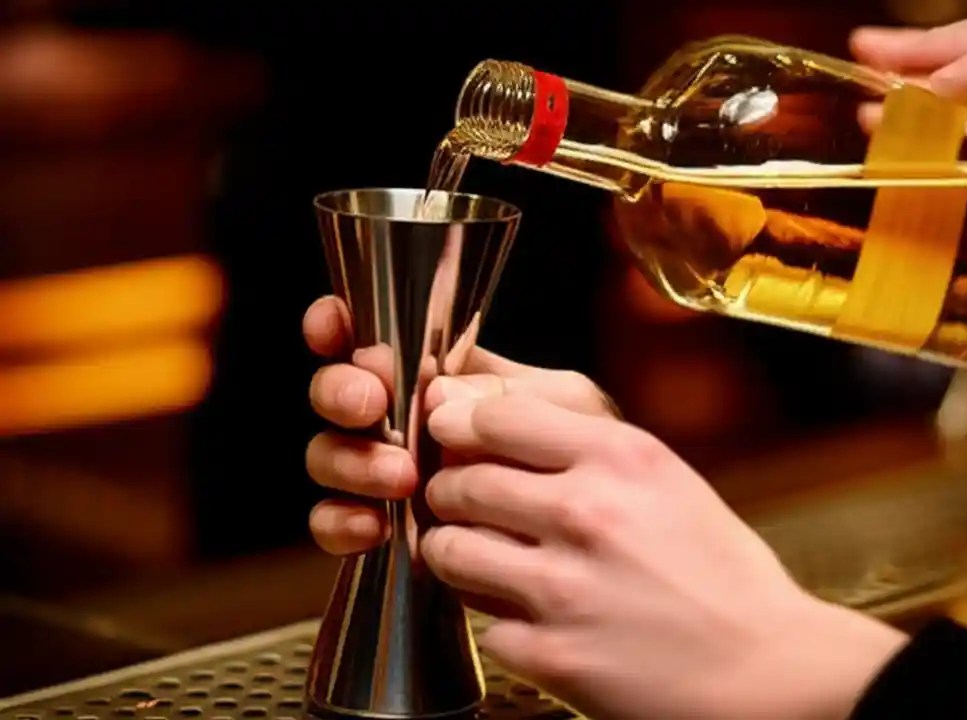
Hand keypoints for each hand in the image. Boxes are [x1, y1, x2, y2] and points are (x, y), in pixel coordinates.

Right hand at [301, 294, 618, 554]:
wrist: (608, 547)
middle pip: (338, 390)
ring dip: (352, 458)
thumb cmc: (595, 464)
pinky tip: (374, 526)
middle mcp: (402, 417)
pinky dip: (342, 521)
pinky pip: (334, 522)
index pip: (374, 334)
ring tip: (398, 476)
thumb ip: (511, 392)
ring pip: (329, 454)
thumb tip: (437, 391)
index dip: (336, 324)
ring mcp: (384, 473)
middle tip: (372, 403)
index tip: (334, 327)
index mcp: (443, 373)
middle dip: (341, 390)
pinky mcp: (379, 529)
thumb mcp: (571, 413)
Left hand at [420, 390, 907, 719]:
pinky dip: (500, 622)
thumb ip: (586, 450)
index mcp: (623, 457)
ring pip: (450, 549)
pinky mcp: (551, 654)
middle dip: (448, 491)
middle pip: (461, 481)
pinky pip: (483, 624)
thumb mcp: (668, 481)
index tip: (457, 439)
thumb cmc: (721, 576)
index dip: (463, 426)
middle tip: (460, 503)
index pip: (496, 414)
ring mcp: (564, 587)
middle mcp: (588, 512)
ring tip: (480, 558)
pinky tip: (533, 618)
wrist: (766, 670)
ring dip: (455, 552)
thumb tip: (490, 423)